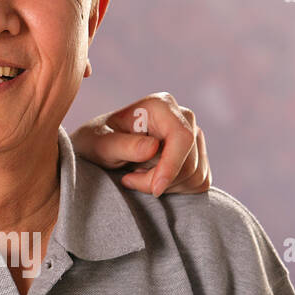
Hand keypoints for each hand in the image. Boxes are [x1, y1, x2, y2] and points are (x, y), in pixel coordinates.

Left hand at [70, 92, 210, 195]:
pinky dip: (175, 188)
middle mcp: (183, 117)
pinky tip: (150, 178)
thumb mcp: (99, 145)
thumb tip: (153, 146)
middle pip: (189, 162)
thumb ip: (122, 146)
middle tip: (128, 179)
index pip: (182, 137)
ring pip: (195, 175)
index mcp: (160, 105)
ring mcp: (194, 136)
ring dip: (165, 185)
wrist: (99, 149)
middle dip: (159, 180)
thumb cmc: (96, 142)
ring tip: (136, 174)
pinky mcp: (197, 156)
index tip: (155, 188)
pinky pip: (198, 182)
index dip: (172, 166)